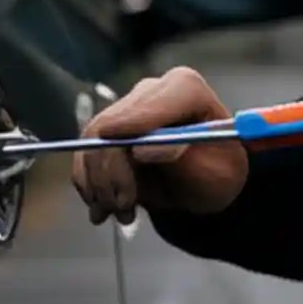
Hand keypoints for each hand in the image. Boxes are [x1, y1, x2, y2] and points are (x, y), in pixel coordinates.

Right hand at [74, 67, 247, 224]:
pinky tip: (106, 208)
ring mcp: (127, 109)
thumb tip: (142, 149)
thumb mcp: (213, 174)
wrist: (204, 183)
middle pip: (112, 124)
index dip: (133, 123)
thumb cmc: (217, 174)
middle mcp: (151, 92)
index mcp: (186, 90)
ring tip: (122, 214)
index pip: (154, 101)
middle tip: (123, 209)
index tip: (118, 149)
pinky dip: (91, 186)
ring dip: (100, 185)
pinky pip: (85, 155)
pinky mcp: (109, 129)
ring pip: (92, 142)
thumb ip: (182, 159)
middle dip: (112, 172)